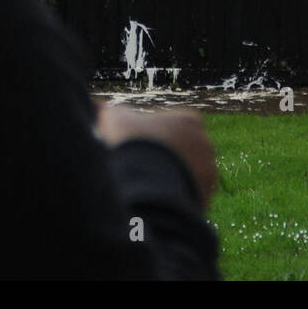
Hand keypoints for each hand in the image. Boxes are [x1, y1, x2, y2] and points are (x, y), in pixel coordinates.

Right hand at [96, 104, 218, 209]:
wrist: (146, 182)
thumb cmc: (133, 144)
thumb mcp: (116, 120)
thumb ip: (111, 111)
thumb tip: (98, 106)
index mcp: (189, 120)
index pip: (171, 126)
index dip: (149, 137)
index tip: (134, 147)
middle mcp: (205, 144)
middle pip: (180, 151)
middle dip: (163, 158)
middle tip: (138, 169)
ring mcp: (209, 171)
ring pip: (186, 175)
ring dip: (170, 179)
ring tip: (146, 188)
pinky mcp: (206, 196)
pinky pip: (188, 197)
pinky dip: (174, 199)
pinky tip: (156, 202)